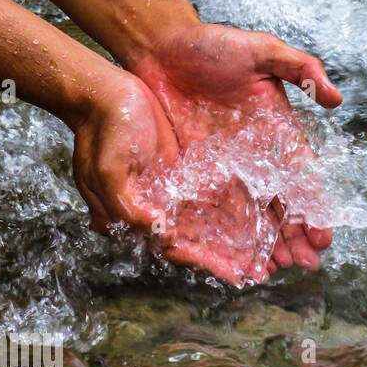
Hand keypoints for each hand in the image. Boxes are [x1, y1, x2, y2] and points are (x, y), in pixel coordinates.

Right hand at [72, 71, 268, 283]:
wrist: (104, 92)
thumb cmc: (103, 130)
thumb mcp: (108, 170)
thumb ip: (126, 205)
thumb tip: (157, 231)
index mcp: (128, 217)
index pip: (172, 247)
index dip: (204, 262)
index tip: (235, 274)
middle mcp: (150, 210)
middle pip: (193, 241)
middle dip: (225, 257)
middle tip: (261, 273)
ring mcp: (167, 191)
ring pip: (205, 223)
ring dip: (231, 240)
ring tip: (263, 254)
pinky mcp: (181, 173)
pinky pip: (208, 198)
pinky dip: (229, 211)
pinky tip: (254, 220)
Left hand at [129, 23, 342, 279]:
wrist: (158, 47)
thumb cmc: (211, 45)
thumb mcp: (262, 49)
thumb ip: (302, 68)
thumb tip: (337, 99)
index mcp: (277, 130)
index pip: (300, 177)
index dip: (313, 207)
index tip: (323, 235)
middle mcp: (255, 154)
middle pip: (279, 204)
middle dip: (294, 236)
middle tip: (306, 266)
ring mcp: (224, 164)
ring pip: (250, 213)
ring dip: (264, 243)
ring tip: (275, 269)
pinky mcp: (194, 169)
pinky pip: (212, 207)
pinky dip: (224, 233)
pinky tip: (234, 254)